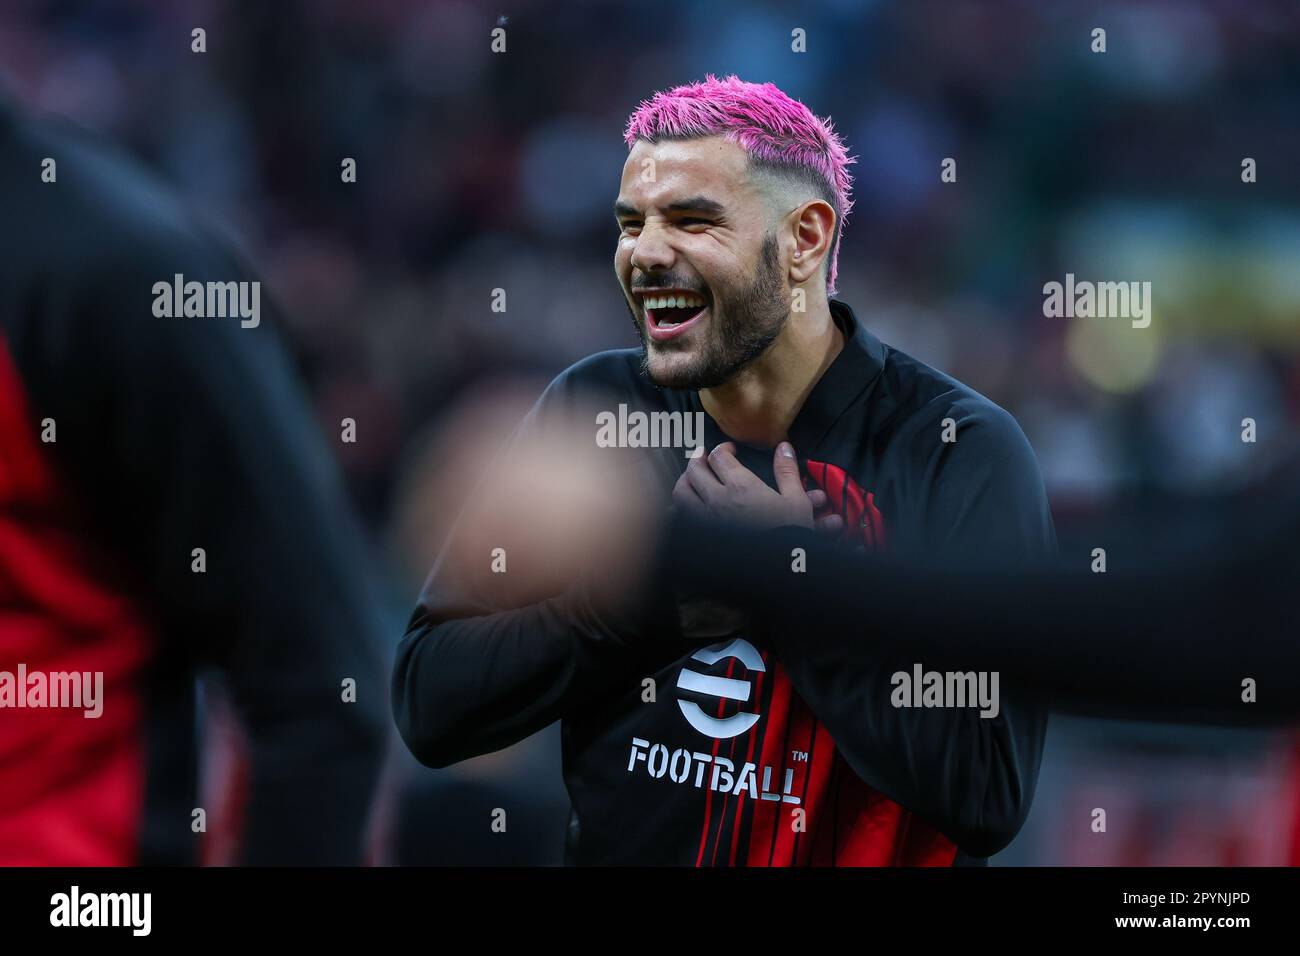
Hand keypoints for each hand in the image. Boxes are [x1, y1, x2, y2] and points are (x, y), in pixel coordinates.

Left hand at [673, 441, 844, 534]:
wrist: (778, 568)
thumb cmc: (788, 535)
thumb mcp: (795, 501)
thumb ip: (786, 471)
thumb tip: (784, 448)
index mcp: (741, 487)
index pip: (719, 456)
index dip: (723, 448)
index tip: (729, 450)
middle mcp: (718, 500)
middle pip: (694, 469)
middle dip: (698, 459)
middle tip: (704, 456)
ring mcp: (706, 519)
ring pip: (681, 492)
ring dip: (685, 480)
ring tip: (691, 477)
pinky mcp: (702, 536)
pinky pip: (681, 517)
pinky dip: (680, 507)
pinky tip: (687, 506)